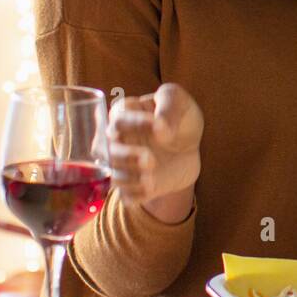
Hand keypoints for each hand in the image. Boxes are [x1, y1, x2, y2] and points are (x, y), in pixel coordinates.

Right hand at [108, 83, 202, 221]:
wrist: (190, 148)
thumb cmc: (179, 118)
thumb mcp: (180, 101)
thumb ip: (169, 104)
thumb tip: (161, 127)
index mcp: (124, 114)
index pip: (118, 119)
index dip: (136, 123)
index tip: (160, 126)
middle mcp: (117, 140)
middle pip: (105, 150)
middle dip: (125, 156)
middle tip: (149, 158)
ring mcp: (123, 165)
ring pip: (113, 174)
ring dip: (129, 178)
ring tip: (151, 177)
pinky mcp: (134, 185)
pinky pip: (126, 195)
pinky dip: (135, 194)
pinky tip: (151, 188)